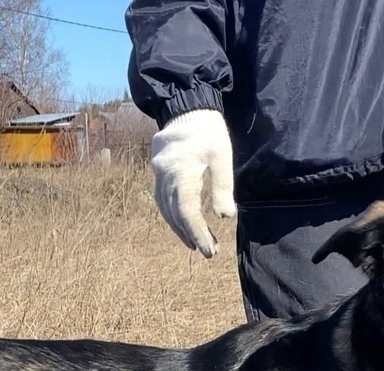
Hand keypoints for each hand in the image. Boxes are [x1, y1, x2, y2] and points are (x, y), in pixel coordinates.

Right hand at [150, 109, 235, 256]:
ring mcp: (158, 174)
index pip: (187, 212)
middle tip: (208, 251)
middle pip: (176, 214)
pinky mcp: (158, 173)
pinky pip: (161, 200)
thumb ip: (223, 187)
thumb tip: (225, 217)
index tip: (209, 249)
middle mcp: (165, 176)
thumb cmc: (208, 131)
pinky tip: (182, 224)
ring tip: (194, 244)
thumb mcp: (222, 156)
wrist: (187, 107)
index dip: (197, 233)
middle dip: (191, 235)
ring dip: (179, 229)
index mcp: (181, 172)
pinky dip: (172, 215)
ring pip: (165, 209)